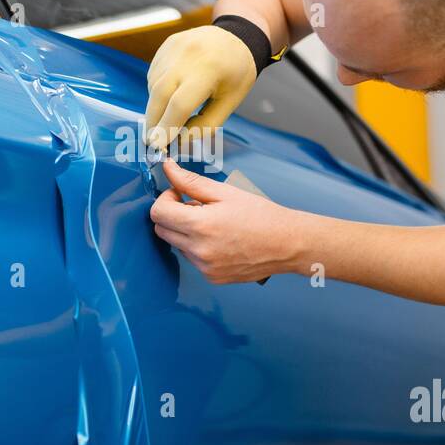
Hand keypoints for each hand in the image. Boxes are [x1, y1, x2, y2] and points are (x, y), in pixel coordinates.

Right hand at [144, 25, 256, 150]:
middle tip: (153, 141)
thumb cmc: (237, 73)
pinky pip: (154, 74)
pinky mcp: (166, 45)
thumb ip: (206, 125)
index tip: (158, 146)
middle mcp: (187, 56)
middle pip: (160, 95)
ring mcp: (174, 48)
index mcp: (208, 71)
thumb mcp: (230, 102)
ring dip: (155, 107)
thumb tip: (180, 141)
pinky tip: (168, 96)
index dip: (167, 128)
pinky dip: (157, 90)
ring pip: (154, 85)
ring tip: (165, 118)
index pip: (180, 104)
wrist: (237, 35)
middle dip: (154, 121)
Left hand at [150, 158, 305, 283]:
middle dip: (172, 214)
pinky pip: (191, 258)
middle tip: (196, 206)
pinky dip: (198, 246)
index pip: (158, 213)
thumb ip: (191, 181)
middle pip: (162, 230)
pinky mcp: (212, 277)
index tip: (180, 194)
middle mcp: (199, 250)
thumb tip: (167, 167)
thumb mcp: (225, 192)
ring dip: (185, 231)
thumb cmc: (261, 216)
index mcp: (200, 226)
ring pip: (176, 244)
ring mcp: (205, 267)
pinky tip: (220, 239)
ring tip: (213, 223)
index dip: (166, 198)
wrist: (287, 244)